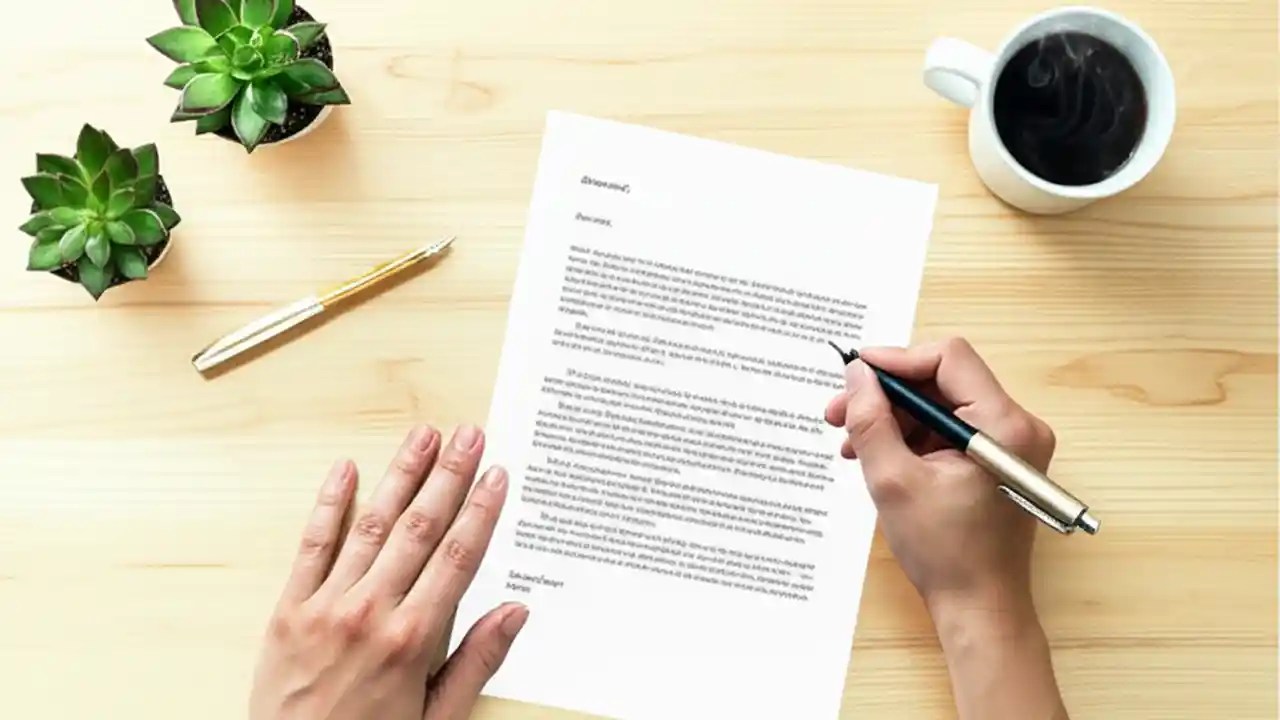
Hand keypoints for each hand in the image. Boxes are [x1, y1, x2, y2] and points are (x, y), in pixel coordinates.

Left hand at [249, 425, 527, 719]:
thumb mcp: (437, 719)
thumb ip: (477, 661)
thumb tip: (515, 612)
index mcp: (412, 640)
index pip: (458, 557)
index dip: (481, 511)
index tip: (498, 476)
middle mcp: (370, 612)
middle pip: (420, 528)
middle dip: (449, 476)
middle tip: (469, 435)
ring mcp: (327, 606)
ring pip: (372, 525)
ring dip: (400, 476)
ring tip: (423, 436)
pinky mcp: (289, 610)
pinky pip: (312, 546)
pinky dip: (330, 505)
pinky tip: (346, 470)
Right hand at [825, 339, 1067, 719]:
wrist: (978, 606)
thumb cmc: (947, 554)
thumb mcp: (893, 481)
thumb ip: (871, 420)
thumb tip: (857, 375)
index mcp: (1004, 426)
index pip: (948, 359)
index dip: (896, 360)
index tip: (856, 372)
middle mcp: (1017, 426)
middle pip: (942, 379)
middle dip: (887, 393)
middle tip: (841, 409)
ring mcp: (1010, 443)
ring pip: (941, 404)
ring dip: (893, 417)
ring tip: (851, 440)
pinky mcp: (997, 459)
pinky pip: (948, 428)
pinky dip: (911, 436)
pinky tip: (876, 453)